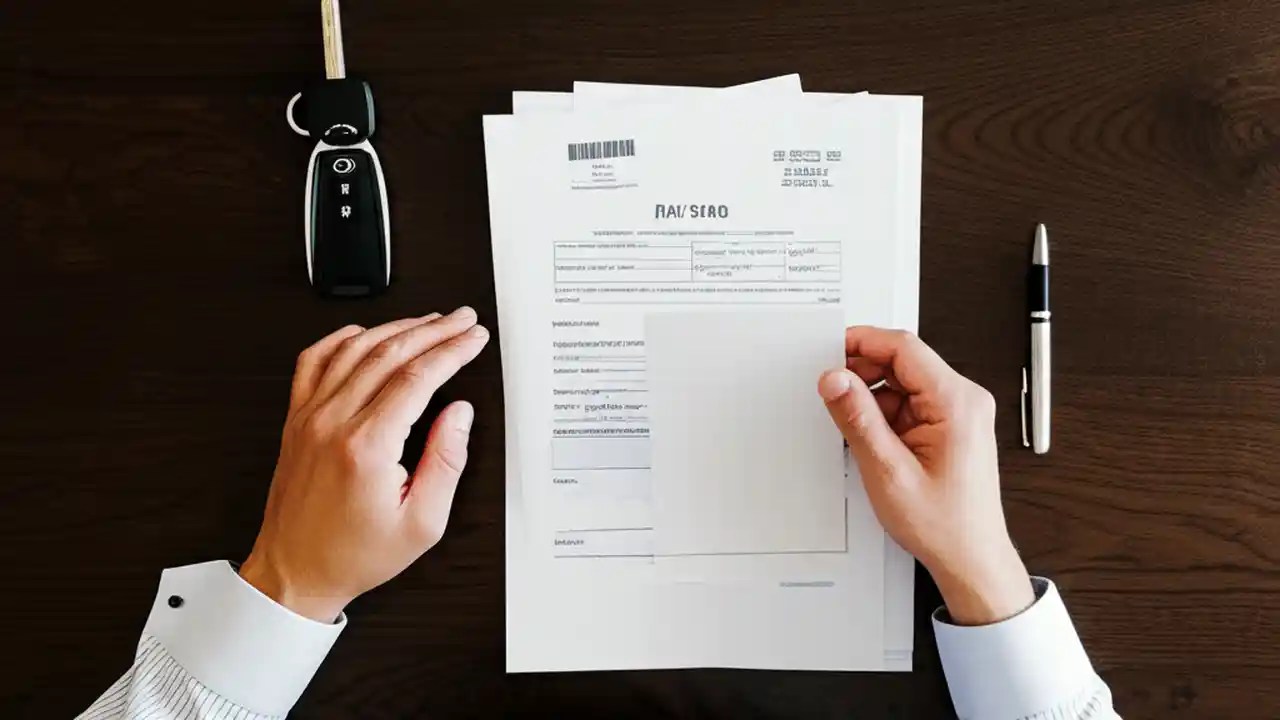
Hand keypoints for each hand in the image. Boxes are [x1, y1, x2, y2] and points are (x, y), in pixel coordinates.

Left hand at [239, 308, 489, 621]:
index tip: (474, 339)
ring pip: (355, 349)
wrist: (294, 572)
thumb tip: (460, 414)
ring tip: (428, 321)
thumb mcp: (422, 523)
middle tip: (462, 320)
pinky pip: (314, 361)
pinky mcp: (295, 420)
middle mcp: (333, 423)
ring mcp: (309, 417)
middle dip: (433, 330)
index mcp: (367, 447)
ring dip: (396, 327)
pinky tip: (364, 333)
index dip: (452, 350)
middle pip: (390, 353)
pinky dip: (342, 338)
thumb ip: (446, 462)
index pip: (418, 377)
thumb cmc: (354, 555)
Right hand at [817, 327, 1033, 625]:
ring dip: (872, 399)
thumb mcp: (889, 471)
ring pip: (902, 383)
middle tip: (831, 392)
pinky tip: (871, 441)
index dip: (863, 342)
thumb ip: (858, 419)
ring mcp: (958, 412)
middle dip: (863, 373)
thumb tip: (835, 380)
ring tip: (857, 432)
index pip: (904, 348)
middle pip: (903, 362)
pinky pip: (908, 404)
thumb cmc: (945, 524)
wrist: (970, 558)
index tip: (830, 349)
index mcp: (957, 402)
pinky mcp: (949, 426)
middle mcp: (963, 400)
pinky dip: (883, 415)